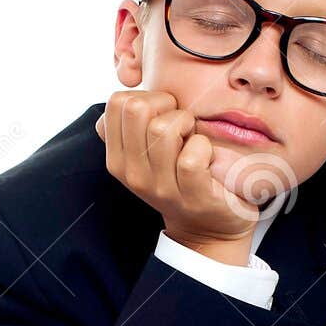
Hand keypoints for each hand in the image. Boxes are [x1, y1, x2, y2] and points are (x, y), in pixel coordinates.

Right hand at [95, 90, 259, 263]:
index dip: (147, 96)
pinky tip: (208, 157)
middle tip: (181, 124)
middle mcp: (132, 174)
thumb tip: (122, 97)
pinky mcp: (192, 196)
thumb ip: (131, 126)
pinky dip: (204, 147)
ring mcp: (160, 188)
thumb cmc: (181, 178)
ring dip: (187, 124)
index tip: (163, 114)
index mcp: (118, 159)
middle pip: (136, 108)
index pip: (117, 103)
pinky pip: (192, 155)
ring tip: (193, 138)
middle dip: (165, 104)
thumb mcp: (147, 155)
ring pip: (163, 129)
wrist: (208, 229)